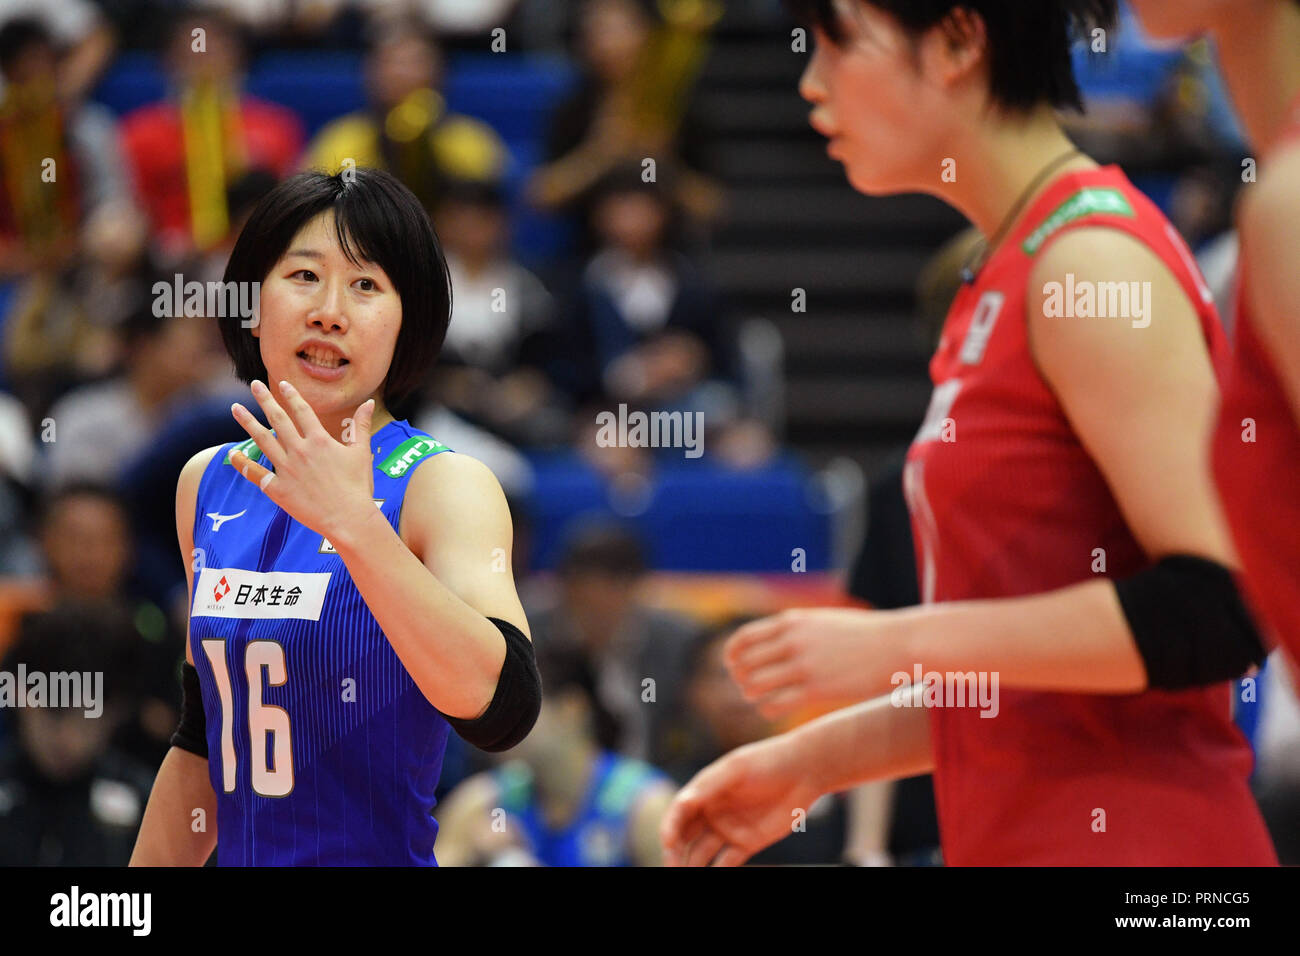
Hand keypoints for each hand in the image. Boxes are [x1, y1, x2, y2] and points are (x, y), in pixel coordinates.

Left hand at [229, 380, 379, 540]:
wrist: (349, 518)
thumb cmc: (359, 487)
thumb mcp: (362, 453)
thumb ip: (361, 426)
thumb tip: (370, 403)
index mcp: (320, 440)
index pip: (302, 411)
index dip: (292, 396)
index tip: (282, 384)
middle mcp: (300, 450)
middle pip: (278, 420)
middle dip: (264, 400)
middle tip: (253, 385)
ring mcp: (287, 469)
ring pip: (262, 441)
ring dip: (248, 423)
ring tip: (235, 408)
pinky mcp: (279, 489)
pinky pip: (256, 473)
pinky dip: (242, 463)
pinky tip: (232, 454)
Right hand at [660, 736, 823, 865]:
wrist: (803, 770)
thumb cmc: (767, 761)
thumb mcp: (737, 768)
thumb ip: (709, 785)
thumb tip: (684, 801)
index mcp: (704, 791)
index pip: (679, 813)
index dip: (670, 828)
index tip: (669, 844)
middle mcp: (711, 812)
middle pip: (685, 837)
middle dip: (675, 853)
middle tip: (672, 869)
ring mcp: (728, 829)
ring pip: (701, 854)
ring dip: (692, 867)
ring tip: (687, 878)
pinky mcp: (746, 843)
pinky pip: (725, 863)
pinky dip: (715, 874)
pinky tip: (709, 879)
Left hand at [725, 607, 909, 719]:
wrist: (895, 644)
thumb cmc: (861, 635)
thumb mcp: (821, 621)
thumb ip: (795, 629)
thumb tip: (770, 641)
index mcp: (791, 621)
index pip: (743, 638)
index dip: (732, 656)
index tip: (733, 666)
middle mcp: (792, 641)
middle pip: (745, 664)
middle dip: (742, 679)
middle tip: (749, 687)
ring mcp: (803, 665)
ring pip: (755, 686)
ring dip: (753, 696)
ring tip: (761, 699)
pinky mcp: (816, 689)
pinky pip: (775, 704)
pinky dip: (768, 709)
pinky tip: (774, 709)